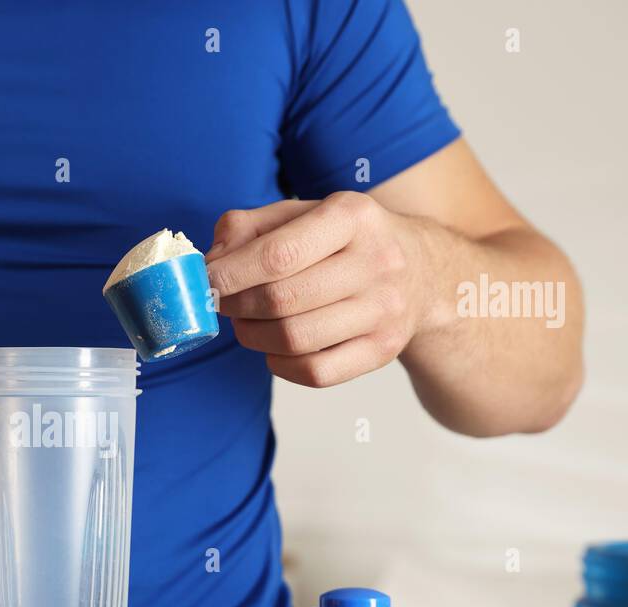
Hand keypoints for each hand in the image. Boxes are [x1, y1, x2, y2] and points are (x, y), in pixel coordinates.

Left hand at [205, 192, 434, 387]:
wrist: (424, 272)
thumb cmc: (346, 241)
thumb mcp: (305, 214)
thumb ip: (251, 227)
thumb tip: (211, 261)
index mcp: (352, 217)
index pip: (279, 254)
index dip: (230, 274)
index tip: (203, 282)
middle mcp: (376, 262)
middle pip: (282, 299)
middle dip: (236, 306)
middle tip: (222, 304)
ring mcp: (384, 310)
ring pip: (295, 339)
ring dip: (253, 336)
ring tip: (245, 324)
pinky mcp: (383, 349)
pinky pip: (316, 372)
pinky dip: (281, 365)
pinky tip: (273, 349)